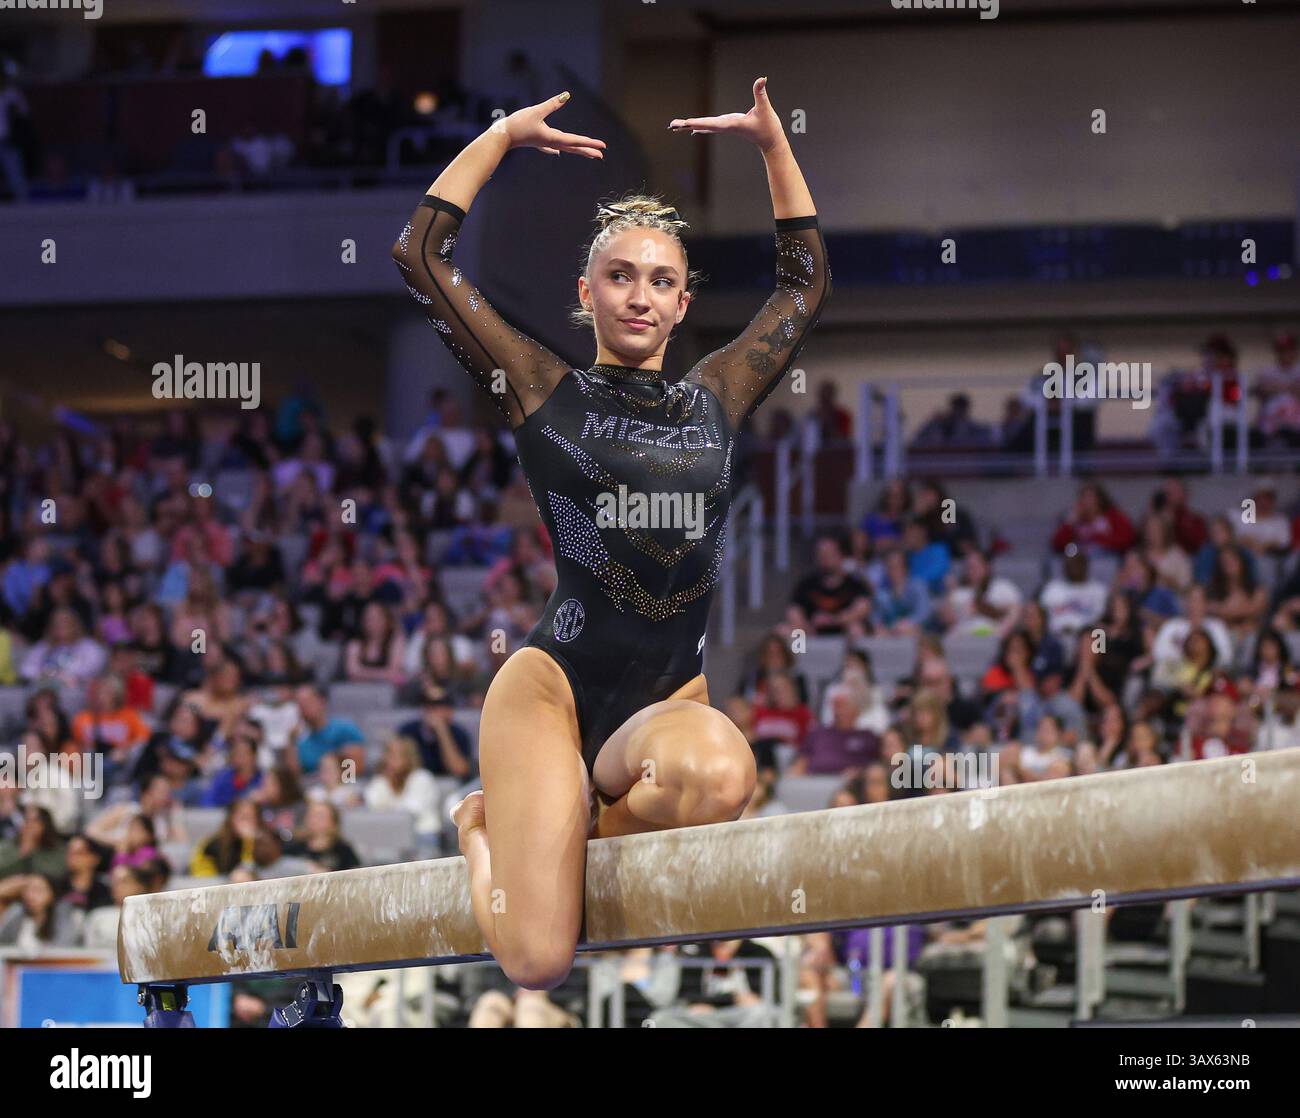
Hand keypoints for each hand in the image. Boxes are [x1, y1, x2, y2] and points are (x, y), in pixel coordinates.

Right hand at [499, 92, 605, 158]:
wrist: (501, 136)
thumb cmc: (517, 124)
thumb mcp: (536, 111)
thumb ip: (552, 104)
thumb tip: (566, 95)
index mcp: (552, 138)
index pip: (575, 141)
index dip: (590, 143)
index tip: (603, 147)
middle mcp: (551, 142)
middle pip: (573, 147)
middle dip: (587, 150)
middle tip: (601, 155)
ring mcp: (544, 143)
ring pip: (565, 147)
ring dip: (577, 150)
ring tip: (587, 154)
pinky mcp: (537, 141)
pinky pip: (551, 146)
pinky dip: (557, 148)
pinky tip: (558, 153)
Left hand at [668, 76, 784, 152]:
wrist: (771, 142)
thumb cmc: (768, 127)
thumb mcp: (765, 108)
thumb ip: (761, 93)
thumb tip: (762, 79)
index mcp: (731, 124)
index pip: (711, 123)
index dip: (698, 122)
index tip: (685, 123)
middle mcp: (725, 126)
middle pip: (702, 125)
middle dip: (687, 125)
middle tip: (671, 125)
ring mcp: (725, 126)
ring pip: (704, 126)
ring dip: (689, 125)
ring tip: (674, 126)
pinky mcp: (728, 125)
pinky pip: (709, 126)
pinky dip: (699, 125)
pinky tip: (692, 128)